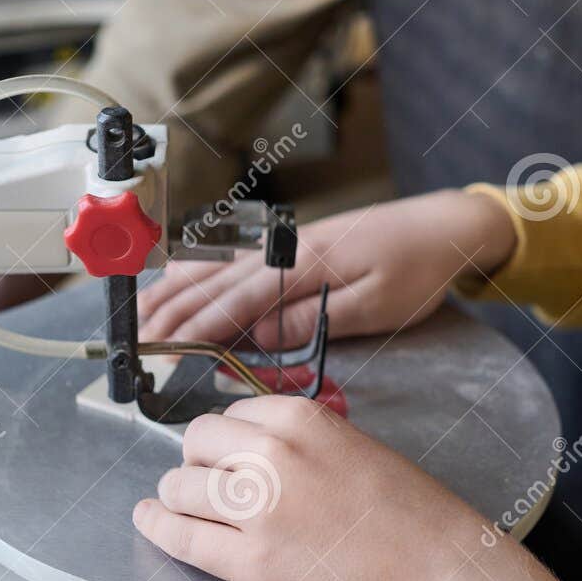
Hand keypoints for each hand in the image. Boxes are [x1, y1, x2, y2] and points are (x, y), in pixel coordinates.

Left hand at [133, 395, 559, 580]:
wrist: (442, 572)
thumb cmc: (416, 519)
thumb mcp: (359, 450)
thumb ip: (306, 445)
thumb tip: (262, 453)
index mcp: (302, 419)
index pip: (232, 414)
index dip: (226, 439)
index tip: (226, 454)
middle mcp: (272, 454)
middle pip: (196, 442)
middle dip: (198, 462)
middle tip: (208, 483)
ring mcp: (257, 509)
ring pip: (179, 486)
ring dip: (177, 496)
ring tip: (181, 507)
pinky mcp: (251, 562)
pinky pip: (181, 537)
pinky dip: (158, 527)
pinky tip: (151, 520)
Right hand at [139, 190, 516, 349]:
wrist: (445, 226)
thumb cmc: (418, 268)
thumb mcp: (375, 305)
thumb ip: (314, 320)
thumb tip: (259, 337)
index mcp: (305, 266)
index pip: (237, 302)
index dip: (197, 330)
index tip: (166, 354)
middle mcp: (286, 250)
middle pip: (215, 284)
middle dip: (171, 315)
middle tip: (137, 346)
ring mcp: (285, 244)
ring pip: (216, 269)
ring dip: (175, 293)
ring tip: (141, 317)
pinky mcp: (292, 246)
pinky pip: (232, 260)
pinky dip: (198, 272)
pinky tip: (179, 281)